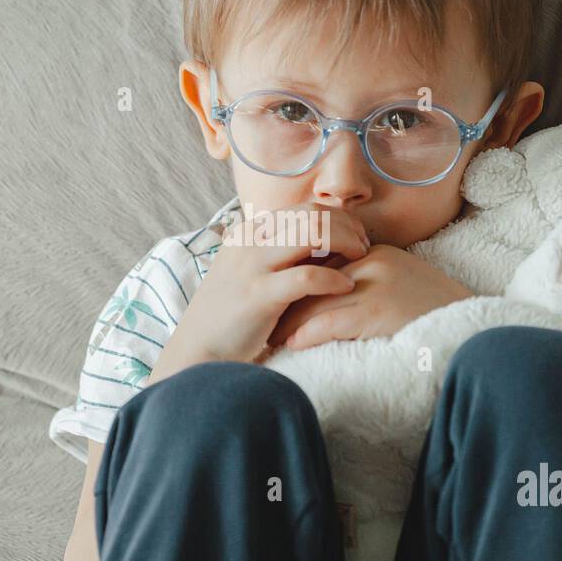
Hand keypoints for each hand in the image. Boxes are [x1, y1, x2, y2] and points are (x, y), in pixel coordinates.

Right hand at [151, 202, 369, 379]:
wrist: (198, 351)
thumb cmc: (229, 317)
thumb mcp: (248, 275)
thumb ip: (276, 256)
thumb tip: (318, 245)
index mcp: (248, 233)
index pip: (303, 209)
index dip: (336, 218)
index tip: (355, 236)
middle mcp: (249, 241)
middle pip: (311, 215)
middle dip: (347, 226)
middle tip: (364, 247)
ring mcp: (253, 266)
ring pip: (312, 233)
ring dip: (345, 243)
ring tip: (360, 260)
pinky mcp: (259, 295)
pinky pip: (307, 276)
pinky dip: (333, 278)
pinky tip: (346, 287)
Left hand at [268, 244, 474, 350]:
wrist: (470, 327)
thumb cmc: (429, 312)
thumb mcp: (395, 283)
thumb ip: (361, 280)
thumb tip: (322, 292)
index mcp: (373, 251)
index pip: (320, 260)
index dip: (293, 280)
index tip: (272, 296)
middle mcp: (371, 261)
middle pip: (312, 278)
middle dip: (284, 299)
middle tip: (261, 317)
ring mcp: (375, 285)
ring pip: (316, 301)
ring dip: (288, 321)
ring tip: (268, 335)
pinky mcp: (378, 311)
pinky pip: (330, 322)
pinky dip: (306, 333)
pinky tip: (291, 344)